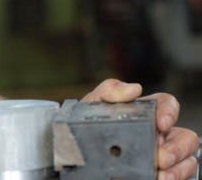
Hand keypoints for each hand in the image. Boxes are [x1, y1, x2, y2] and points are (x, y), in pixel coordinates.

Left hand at [83, 79, 198, 179]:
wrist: (72, 156)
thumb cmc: (83, 129)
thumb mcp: (91, 106)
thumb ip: (108, 91)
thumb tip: (134, 88)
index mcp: (143, 113)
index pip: (166, 104)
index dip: (170, 111)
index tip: (161, 123)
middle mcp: (156, 134)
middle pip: (184, 135)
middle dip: (176, 147)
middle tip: (160, 157)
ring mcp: (161, 155)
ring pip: (187, 158)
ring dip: (178, 166)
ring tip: (160, 173)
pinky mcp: (159, 172)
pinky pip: (180, 175)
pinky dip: (174, 177)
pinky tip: (158, 178)